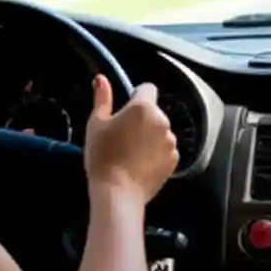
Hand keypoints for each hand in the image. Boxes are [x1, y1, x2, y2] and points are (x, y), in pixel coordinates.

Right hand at [83, 75, 178, 202]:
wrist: (117, 192)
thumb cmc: (102, 155)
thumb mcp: (96, 124)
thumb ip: (102, 98)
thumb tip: (102, 78)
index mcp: (143, 107)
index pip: (147, 88)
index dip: (136, 96)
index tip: (124, 111)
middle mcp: (162, 121)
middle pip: (154, 112)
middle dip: (143, 119)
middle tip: (124, 136)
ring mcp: (171, 142)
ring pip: (161, 131)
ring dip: (151, 136)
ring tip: (133, 153)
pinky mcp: (175, 161)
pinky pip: (166, 150)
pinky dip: (157, 153)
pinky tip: (142, 165)